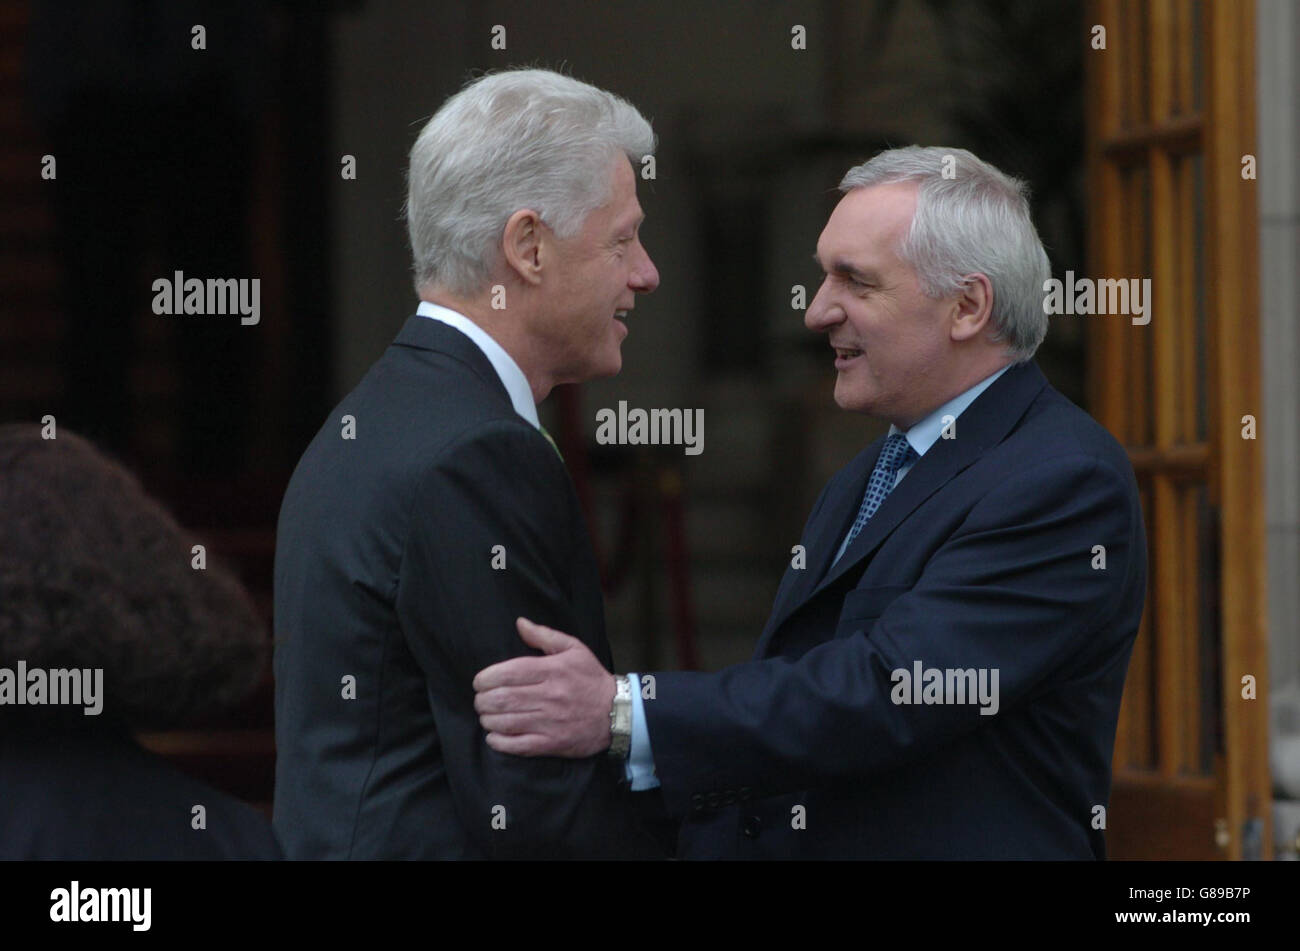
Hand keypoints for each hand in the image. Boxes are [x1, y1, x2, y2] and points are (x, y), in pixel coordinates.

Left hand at [472, 617, 615, 756]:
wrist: (617, 713)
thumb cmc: (591, 679)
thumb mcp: (574, 649)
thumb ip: (544, 635)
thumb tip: (520, 623)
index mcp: (552, 671)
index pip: (507, 673)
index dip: (485, 678)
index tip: (479, 681)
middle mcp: (549, 696)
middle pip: (502, 698)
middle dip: (482, 700)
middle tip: (480, 699)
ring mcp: (550, 722)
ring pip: (506, 721)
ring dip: (488, 719)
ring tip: (486, 715)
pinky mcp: (552, 743)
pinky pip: (517, 745)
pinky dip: (499, 741)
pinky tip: (493, 735)